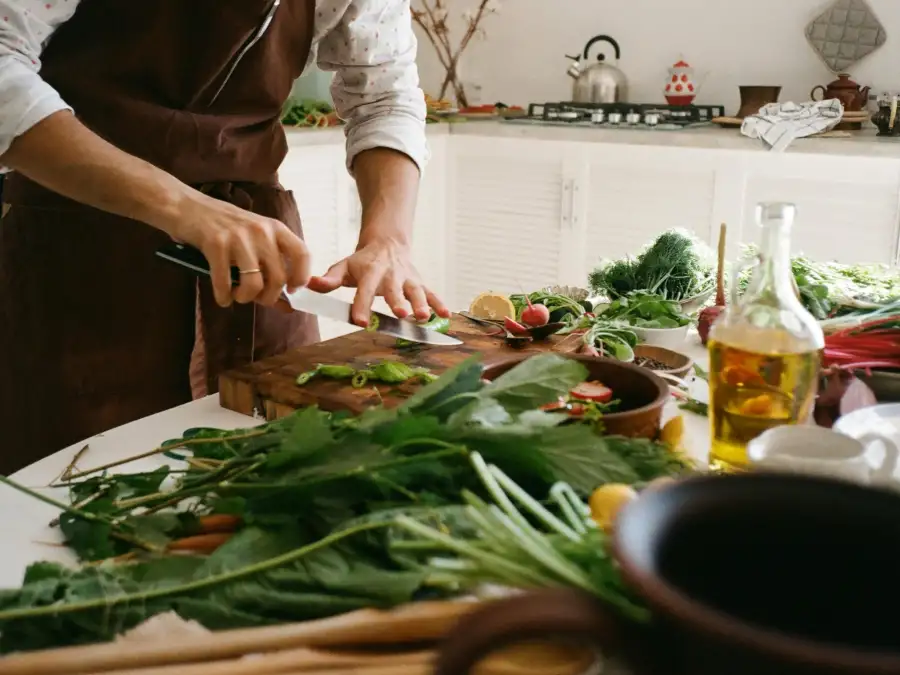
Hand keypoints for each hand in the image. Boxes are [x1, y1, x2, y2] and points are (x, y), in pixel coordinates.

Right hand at [161, 192, 310, 307]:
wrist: (187, 206)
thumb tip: (288, 306)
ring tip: (237, 296)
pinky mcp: (215, 244)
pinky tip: (222, 296)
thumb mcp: (254, 239)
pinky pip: (224, 283)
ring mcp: (239, 237)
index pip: (302, 255)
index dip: (301, 278)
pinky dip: (223, 297)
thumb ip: (271, 267)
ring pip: (254, 284)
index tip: (290, 291)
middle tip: (256, 298)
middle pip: (279, 278)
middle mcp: (261, 231)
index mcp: (275, 228)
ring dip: (245, 298)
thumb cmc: (225, 227)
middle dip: (268, 297)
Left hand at [307, 238, 449, 326]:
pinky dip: (440, 304)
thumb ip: (329, 279)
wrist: (388, 243)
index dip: (362, 305)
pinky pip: (432, 293)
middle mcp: (391, 276)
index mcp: (369, 272)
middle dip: (398, 302)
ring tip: (424, 317)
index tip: (360, 321)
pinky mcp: (420, 282)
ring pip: (417, 291)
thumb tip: (310, 285)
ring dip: (422, 304)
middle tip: (401, 314)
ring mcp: (408, 279)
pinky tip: (446, 316)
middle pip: (395, 290)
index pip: (364, 291)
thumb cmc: (362, 261)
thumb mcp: (344, 266)